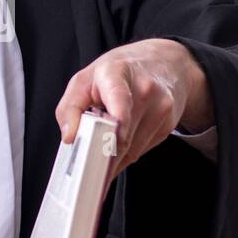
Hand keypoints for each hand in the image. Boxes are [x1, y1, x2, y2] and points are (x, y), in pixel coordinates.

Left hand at [54, 39, 213, 177]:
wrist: (163, 62)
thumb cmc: (119, 71)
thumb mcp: (85, 79)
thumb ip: (70, 107)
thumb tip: (70, 138)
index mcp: (117, 73)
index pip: (118, 98)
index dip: (115, 123)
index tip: (104, 145)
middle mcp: (143, 89)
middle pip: (121, 137)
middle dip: (99, 159)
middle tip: (82, 176)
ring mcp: (160, 108)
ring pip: (130, 151)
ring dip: (110, 162)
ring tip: (95, 160)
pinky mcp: (168, 125)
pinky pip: (140, 152)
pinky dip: (124, 156)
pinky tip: (116, 146)